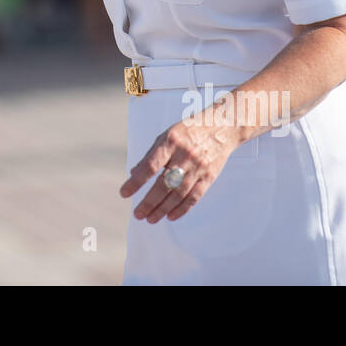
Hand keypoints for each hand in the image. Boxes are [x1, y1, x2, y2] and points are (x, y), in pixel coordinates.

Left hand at [119, 109, 241, 222]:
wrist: (221, 127)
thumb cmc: (188, 132)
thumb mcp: (166, 136)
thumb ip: (150, 156)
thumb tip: (133, 174)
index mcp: (170, 142)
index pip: (150, 166)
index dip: (136, 182)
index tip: (124, 193)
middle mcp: (184, 155)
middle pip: (164, 184)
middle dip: (149, 202)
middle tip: (137, 214)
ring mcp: (198, 167)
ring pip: (178, 194)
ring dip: (163, 209)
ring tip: (150, 219)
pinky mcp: (209, 176)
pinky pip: (194, 197)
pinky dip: (182, 209)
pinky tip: (170, 216)